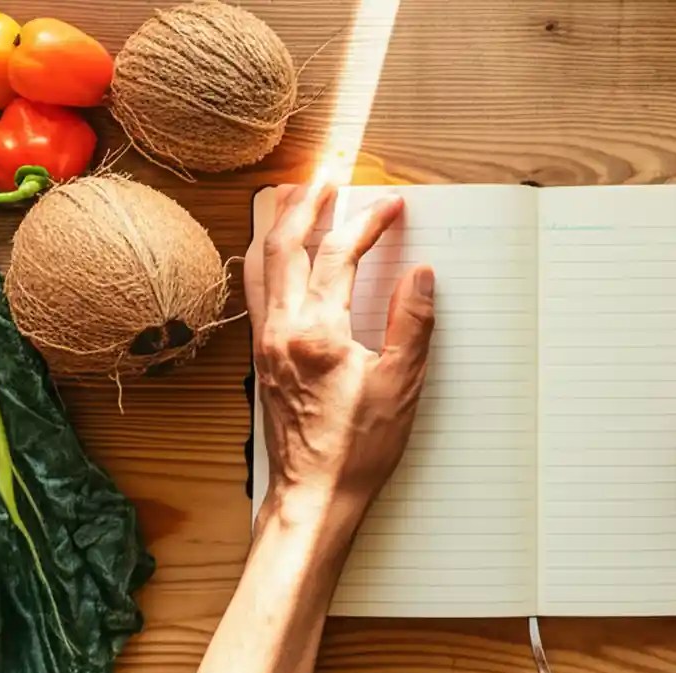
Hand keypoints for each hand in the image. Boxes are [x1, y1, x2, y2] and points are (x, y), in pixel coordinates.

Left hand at [244, 183, 435, 523]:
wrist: (313, 495)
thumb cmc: (358, 449)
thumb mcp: (400, 386)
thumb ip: (410, 324)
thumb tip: (419, 275)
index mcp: (317, 332)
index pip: (338, 257)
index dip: (367, 222)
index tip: (391, 206)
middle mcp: (281, 330)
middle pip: (285, 246)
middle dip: (308, 203)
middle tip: (328, 174)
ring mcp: (265, 343)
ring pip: (262, 265)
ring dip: (280, 225)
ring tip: (296, 197)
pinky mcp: (262, 358)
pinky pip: (257, 290)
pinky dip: (267, 258)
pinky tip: (277, 255)